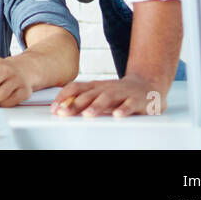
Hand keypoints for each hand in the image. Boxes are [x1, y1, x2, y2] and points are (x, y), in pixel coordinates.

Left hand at [51, 74, 166, 116]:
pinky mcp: (136, 100)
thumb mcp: (98, 94)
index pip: (75, 88)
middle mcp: (106, 88)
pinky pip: (129, 104)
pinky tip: (117, 115)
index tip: (54, 108)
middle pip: (88, 95)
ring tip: (87, 114)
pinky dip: (123, 109)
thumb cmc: (117, 92)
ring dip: (96, 106)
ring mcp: (121, 93)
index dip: (63, 97)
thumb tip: (60, 108)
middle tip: (64, 113)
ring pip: (107, 98)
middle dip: (75, 104)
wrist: (146, 85)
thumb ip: (82, 99)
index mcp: (94, 87)